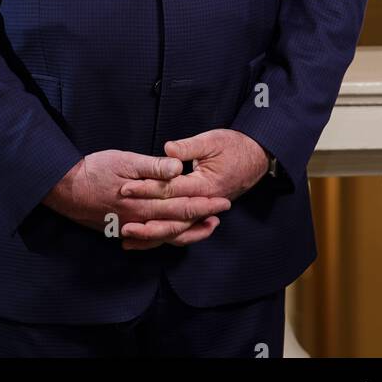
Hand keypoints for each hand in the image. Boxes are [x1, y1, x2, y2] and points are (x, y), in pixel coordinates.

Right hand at [43, 149, 231, 250]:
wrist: (67, 189)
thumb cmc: (95, 170)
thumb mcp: (124, 160)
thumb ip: (152, 166)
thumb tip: (178, 169)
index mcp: (145, 201)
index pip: (182, 204)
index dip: (204, 203)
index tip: (223, 200)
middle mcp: (142, 219)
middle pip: (179, 221)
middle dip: (203, 216)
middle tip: (223, 211)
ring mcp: (132, 228)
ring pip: (167, 235)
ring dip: (189, 231)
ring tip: (207, 226)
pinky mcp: (123, 230)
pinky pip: (151, 240)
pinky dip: (166, 238)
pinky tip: (173, 236)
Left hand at [116, 129, 268, 245]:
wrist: (257, 156)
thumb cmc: (235, 146)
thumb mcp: (212, 141)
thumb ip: (188, 147)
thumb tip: (168, 150)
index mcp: (204, 185)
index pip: (170, 189)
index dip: (147, 188)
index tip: (126, 188)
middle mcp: (204, 203)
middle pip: (171, 217)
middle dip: (146, 221)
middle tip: (123, 225)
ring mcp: (204, 212)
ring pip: (176, 230)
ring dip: (153, 236)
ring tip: (129, 240)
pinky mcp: (202, 213)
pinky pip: (183, 230)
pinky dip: (165, 236)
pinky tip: (147, 239)